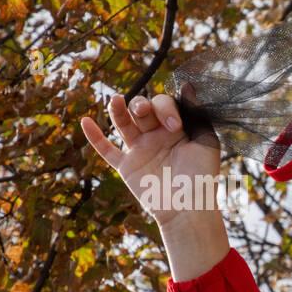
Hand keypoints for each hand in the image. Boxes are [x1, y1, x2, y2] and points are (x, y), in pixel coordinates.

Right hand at [78, 85, 220, 229]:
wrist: (188, 207)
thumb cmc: (202, 175)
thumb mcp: (206, 141)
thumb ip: (196, 114)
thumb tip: (187, 85)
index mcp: (175, 129)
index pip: (163, 104)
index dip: (165, 108)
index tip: (174, 126)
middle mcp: (156, 136)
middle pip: (141, 109)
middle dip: (141, 105)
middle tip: (148, 115)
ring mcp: (140, 150)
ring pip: (123, 124)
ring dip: (118, 111)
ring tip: (114, 100)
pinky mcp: (127, 166)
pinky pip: (107, 150)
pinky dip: (95, 137)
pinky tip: (86, 121)